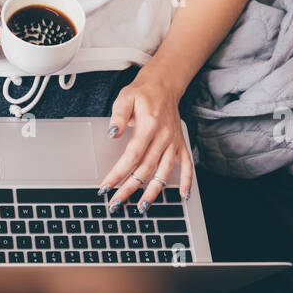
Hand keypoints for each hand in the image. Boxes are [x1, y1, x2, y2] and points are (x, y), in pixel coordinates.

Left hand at [100, 71, 194, 209]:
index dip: (118, 174)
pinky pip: (187, 165)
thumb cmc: (142, 93)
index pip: (131, 157)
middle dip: (129, 189)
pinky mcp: (180, 144)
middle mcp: (164, 137)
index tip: (106, 187)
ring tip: (142, 207)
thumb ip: (118, 116)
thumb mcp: (125, 98)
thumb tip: (112, 134)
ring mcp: (173, 142)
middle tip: (116, 204)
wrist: (163, 85)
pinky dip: (187, 181)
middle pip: (145, 169)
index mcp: (149, 126)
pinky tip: (182, 196)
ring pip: (164, 172)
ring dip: (154, 191)